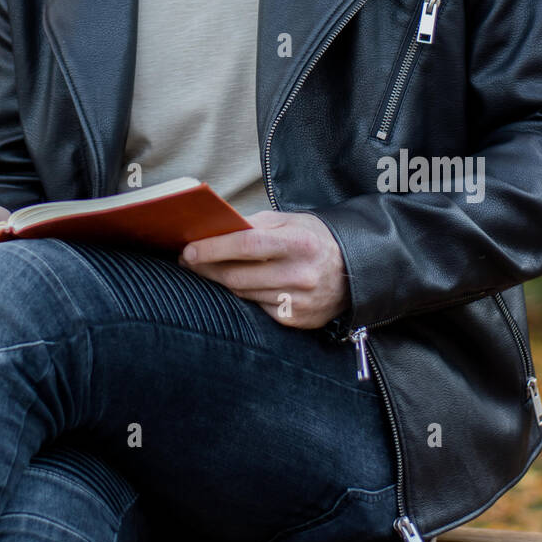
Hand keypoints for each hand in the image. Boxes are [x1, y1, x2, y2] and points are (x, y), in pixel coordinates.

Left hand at [176, 210, 350, 328]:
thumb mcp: (291, 221)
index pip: (246, 246)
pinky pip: (257, 307)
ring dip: (220, 282)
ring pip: (243, 293)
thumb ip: (255, 225)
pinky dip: (244, 294)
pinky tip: (237, 284)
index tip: (189, 249)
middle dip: (207, 268)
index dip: (213, 249)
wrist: (354, 272)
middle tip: (188, 260)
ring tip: (205, 269)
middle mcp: (300, 275)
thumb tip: (215, 231)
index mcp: (298, 243)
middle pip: (238, 276)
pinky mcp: (295, 320)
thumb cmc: (314, 240)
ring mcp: (298, 302)